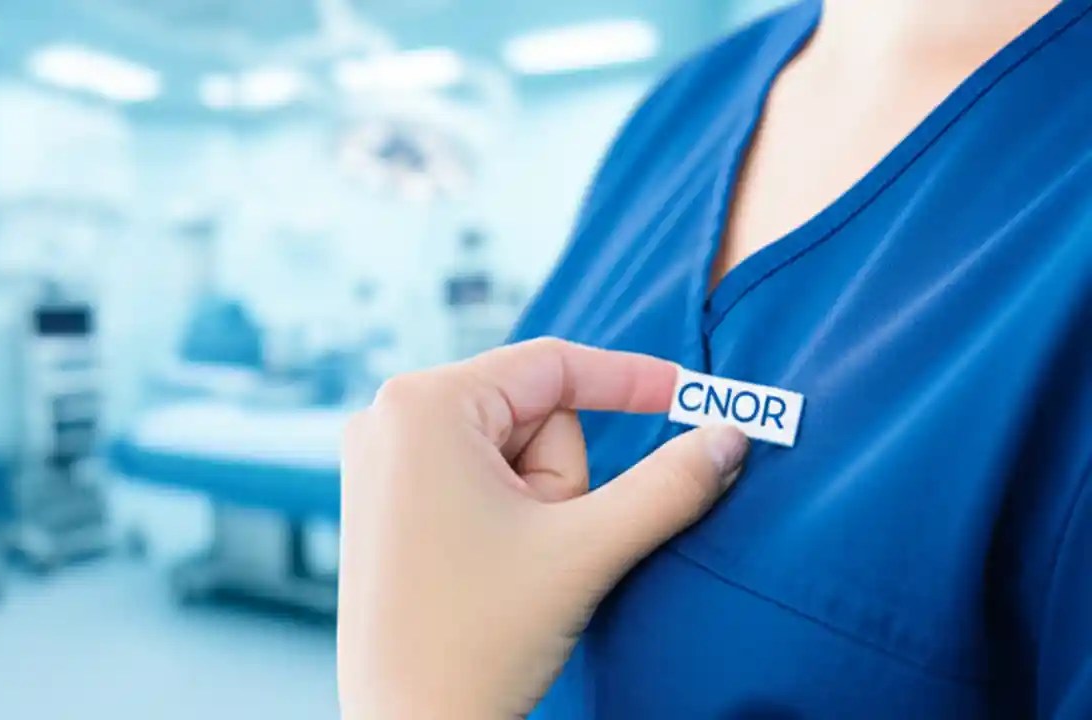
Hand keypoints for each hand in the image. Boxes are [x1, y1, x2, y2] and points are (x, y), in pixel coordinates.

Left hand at [337, 338, 749, 719]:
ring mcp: (380, 458)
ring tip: (508, 566)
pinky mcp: (383, 496)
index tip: (694, 395)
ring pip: (508, 451)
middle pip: (531, 413)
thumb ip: (670, 484)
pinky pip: (475, 476)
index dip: (632, 379)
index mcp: (424, 404)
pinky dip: (507, 514)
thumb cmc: (474, 641)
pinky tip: (485, 568)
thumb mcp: (586, 549)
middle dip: (560, 478)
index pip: (551, 365)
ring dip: (536, 505)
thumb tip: (731, 435)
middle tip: (542, 544)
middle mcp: (389, 415)